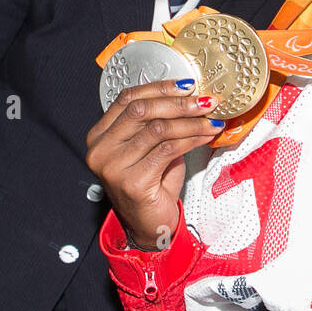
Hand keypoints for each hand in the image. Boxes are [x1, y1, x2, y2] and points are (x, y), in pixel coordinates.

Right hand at [84, 79, 223, 248]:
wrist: (151, 225)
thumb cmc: (152, 184)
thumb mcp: (151, 147)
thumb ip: (158, 121)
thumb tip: (190, 96)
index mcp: (100, 135)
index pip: (127, 99)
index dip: (159, 88)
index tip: (187, 85)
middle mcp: (101, 150)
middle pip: (142, 110)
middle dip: (179, 103)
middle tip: (206, 102)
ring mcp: (113, 167)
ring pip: (158, 129)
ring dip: (191, 122)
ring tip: (211, 120)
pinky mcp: (132, 182)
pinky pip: (168, 149)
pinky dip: (192, 139)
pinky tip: (206, 136)